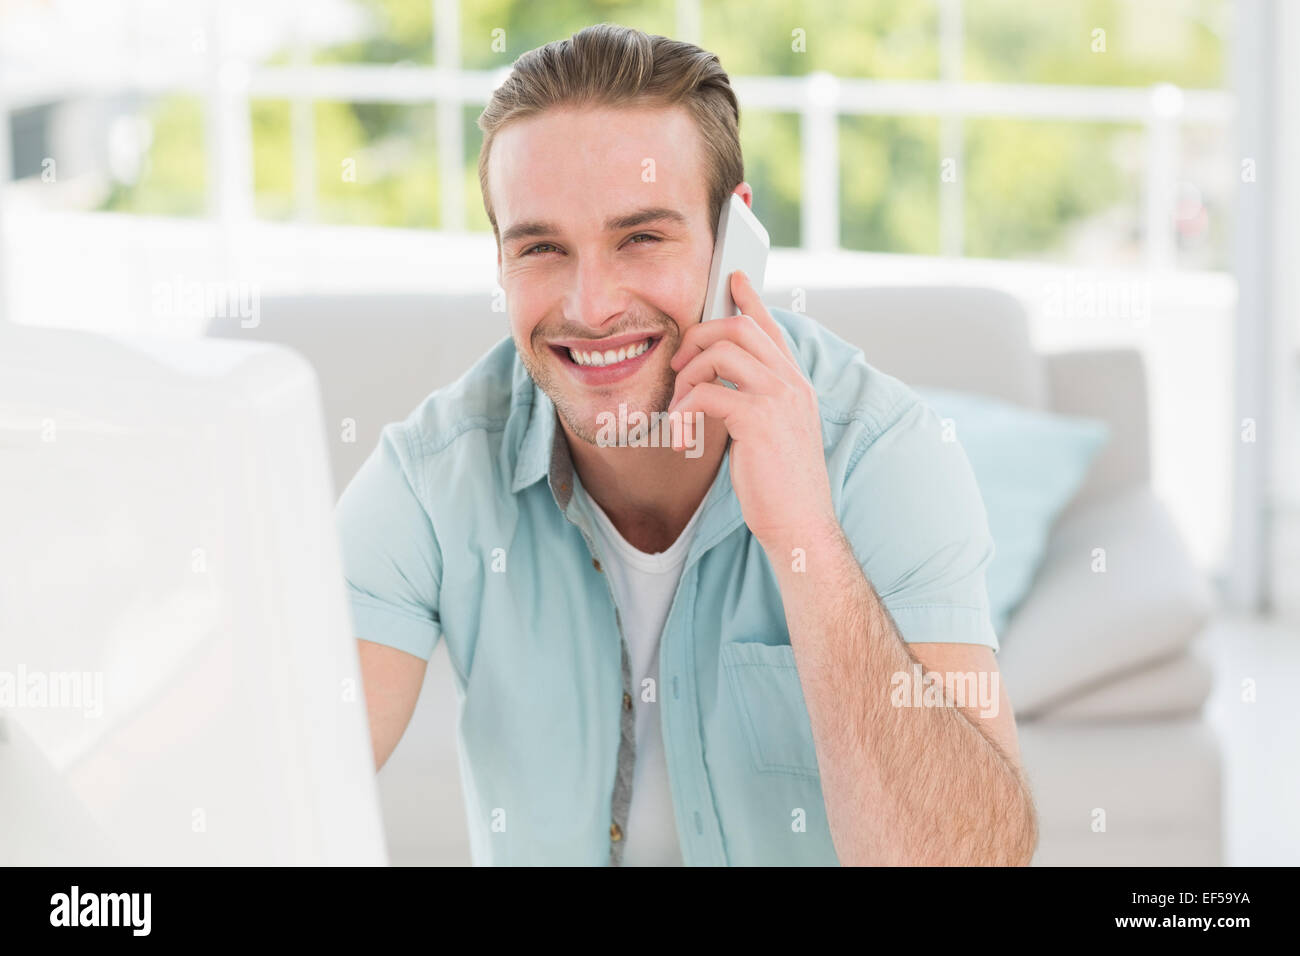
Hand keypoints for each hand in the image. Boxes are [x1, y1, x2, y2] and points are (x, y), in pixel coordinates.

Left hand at [667, 270, 838, 552]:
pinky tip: (684, 434)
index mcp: (795, 385)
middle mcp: (791, 383)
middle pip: (740, 327)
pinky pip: (708, 392)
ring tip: (680, 406)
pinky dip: (687, 409)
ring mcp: (778, 398)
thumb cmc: (781, 487)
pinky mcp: (758, 419)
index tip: (734, 278)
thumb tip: (718, 388)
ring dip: (689, 374)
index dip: (751, 299)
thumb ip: (755, 403)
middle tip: (679, 366)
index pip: (772, 328)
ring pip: (721, 351)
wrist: (800, 525)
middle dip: (699, 337)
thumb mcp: (772, 435)